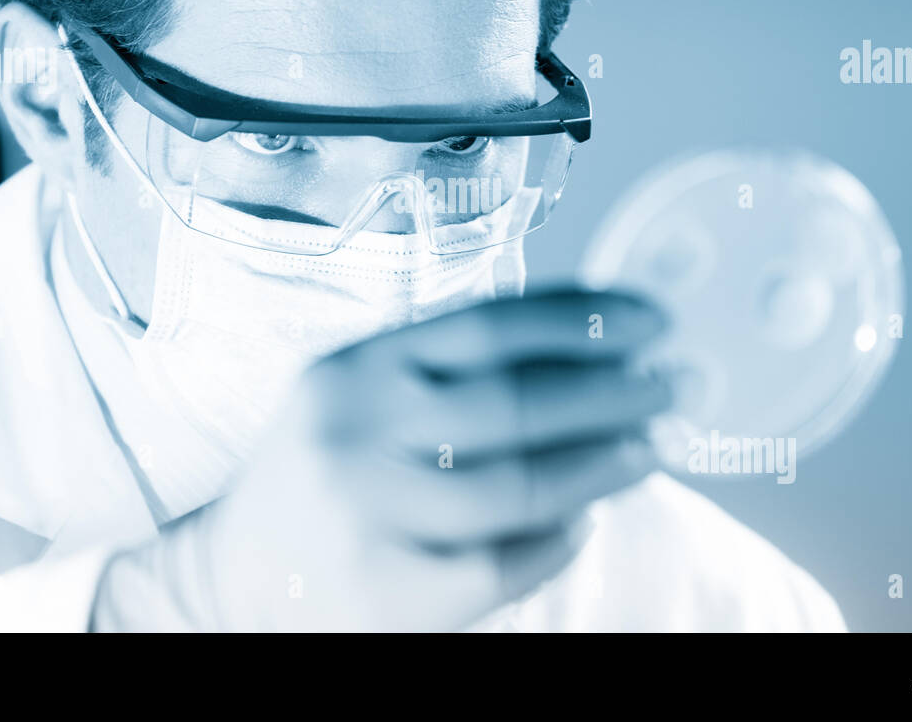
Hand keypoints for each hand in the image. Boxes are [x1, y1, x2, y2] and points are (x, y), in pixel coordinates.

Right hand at [93, 287, 669, 630]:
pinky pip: (503, 561)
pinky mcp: (389, 593)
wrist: (236, 576)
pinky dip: (559, 537)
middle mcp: (357, 431)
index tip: (651, 318)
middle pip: (514, 402)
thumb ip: (455, 371)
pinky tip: (586, 519)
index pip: (487, 326)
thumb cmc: (326, 470)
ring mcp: (371, 515)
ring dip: (604, 462)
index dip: (580, 318)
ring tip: (652, 446)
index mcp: (358, 367)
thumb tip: (590, 345)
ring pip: (519, 485)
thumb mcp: (368, 394)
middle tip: (675, 384)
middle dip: (614, 389)